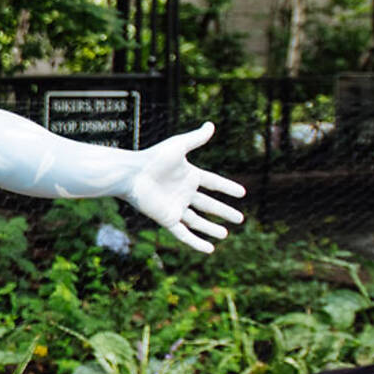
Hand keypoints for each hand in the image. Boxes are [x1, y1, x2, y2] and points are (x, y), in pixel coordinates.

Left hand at [124, 122, 245, 252]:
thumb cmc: (152, 159)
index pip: (213, 183)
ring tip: (226, 234)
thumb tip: (211, 124)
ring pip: (197, 221)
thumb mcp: (178, 146)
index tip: (242, 193)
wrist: (131, 175)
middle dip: (223, 212)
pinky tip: (209, 249)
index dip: (227, 187)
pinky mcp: (167, 218)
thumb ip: (196, 138)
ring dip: (211, 228)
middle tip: (241, 219)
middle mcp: (183, 192)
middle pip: (208, 205)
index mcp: (188, 176)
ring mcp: (175, 207)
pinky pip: (184, 233)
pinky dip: (196, 242)